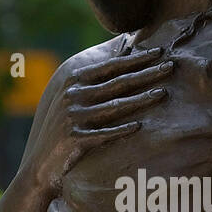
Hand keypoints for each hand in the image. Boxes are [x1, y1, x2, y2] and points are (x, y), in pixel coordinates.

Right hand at [23, 45, 173, 196]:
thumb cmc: (63, 126)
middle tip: (171, 66)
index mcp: (73, 80)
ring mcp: (73, 117)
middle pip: (118, 82)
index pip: (111, 65)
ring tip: (163, 92)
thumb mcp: (72, 97)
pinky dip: (122, 129)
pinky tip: (140, 126)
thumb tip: (122, 48)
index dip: (137, 58)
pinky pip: (104, 133)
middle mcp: (72, 95)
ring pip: (115, 106)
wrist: (39, 164)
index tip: (159, 51)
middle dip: (147, 73)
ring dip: (141, 98)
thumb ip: (94, 76)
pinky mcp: (74, 139)